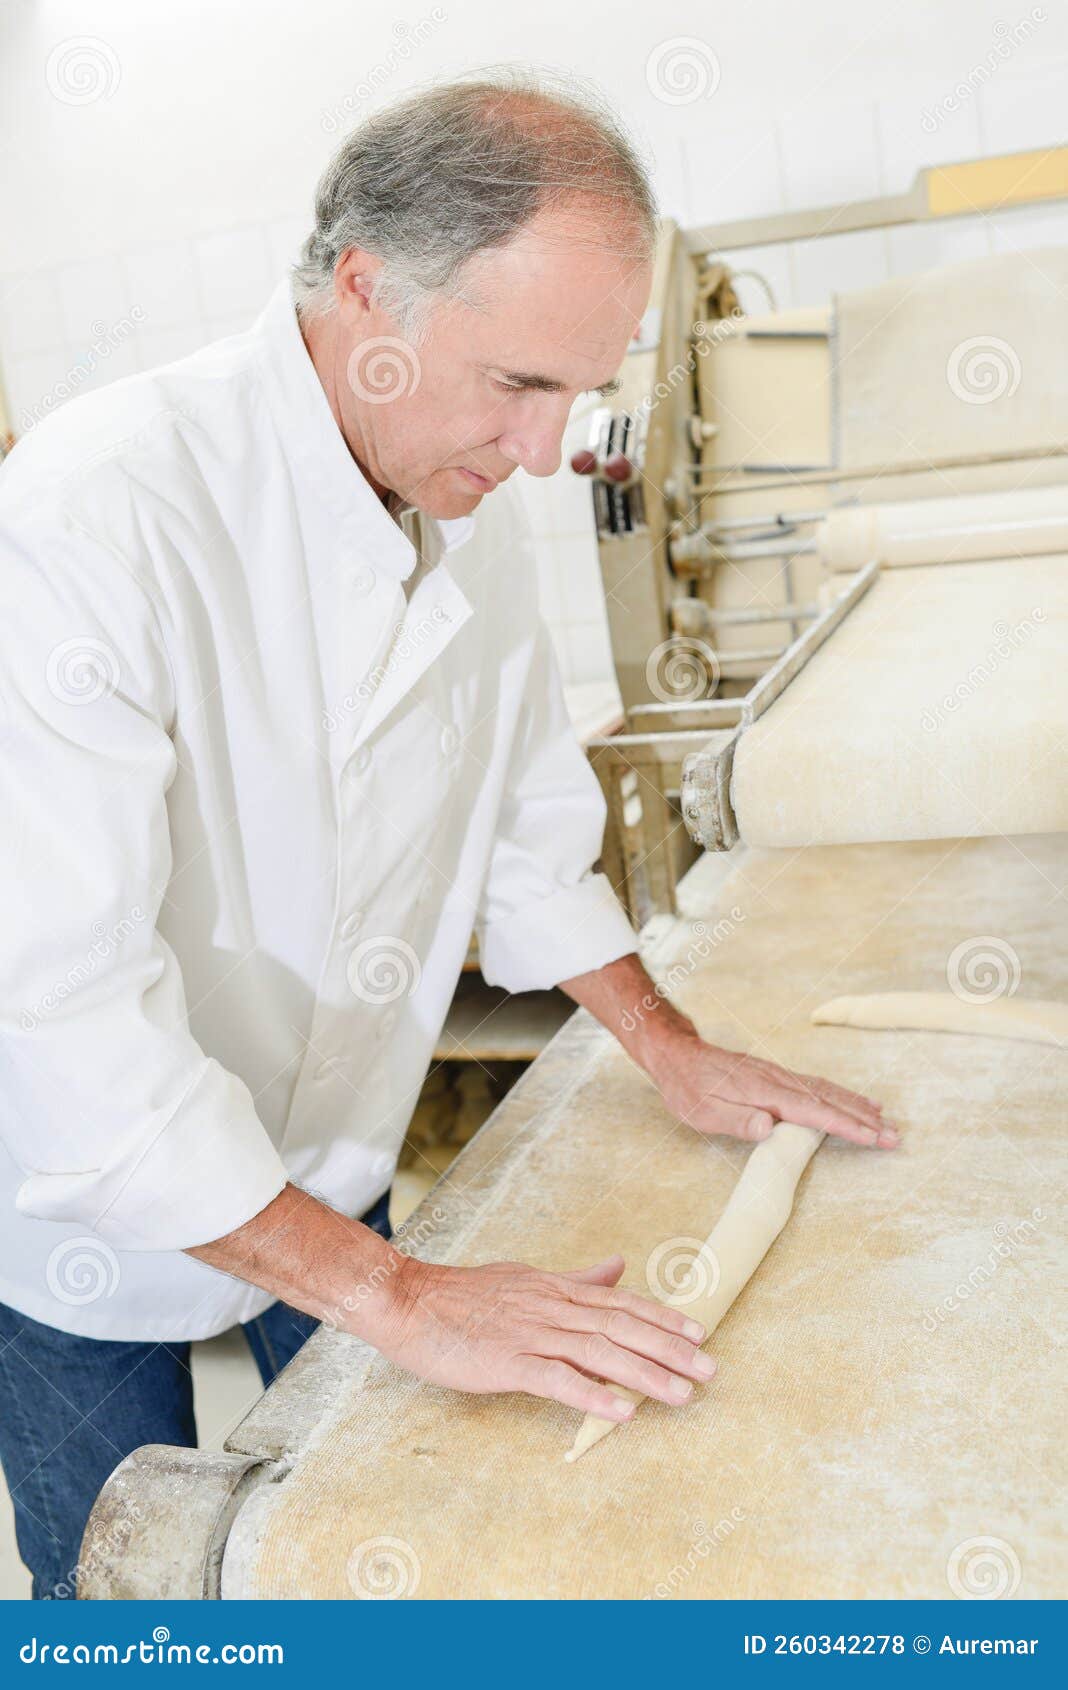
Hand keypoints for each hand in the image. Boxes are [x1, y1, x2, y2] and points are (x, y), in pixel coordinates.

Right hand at [374, 1252, 716, 1419]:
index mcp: (556, 1290)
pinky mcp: (506, 1362)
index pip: (621, 1303)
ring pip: (599, 1353)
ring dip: (645, 1375)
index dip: (662, 1318)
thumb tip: (617, 1266)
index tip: (699, 1334)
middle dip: (670, 1350)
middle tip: (710, 1370)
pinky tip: (622, 1412)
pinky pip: (557, 1379)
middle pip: (621, 1327)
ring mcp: (530, 1334)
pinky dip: (593, 1395)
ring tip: (682, 1395)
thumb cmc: (462, 1295)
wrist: (407, 1301)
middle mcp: (551, 1308)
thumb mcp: (526, 1278)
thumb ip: (575, 1278)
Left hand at [651, 1029, 898, 1148]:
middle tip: (895, 1137)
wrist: (678, 1055)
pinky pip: (817, 1085)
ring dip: (857, 1106)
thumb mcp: (703, 1112)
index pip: (813, 1112)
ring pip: (826, 1090)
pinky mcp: (777, 1076)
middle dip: (863, 1119)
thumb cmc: (688, 1088)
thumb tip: (769, 1127)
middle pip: (829, 1100)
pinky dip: (840, 1094)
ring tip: (885, 1120)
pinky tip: (853, 1100)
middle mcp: (778, 1080)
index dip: (846, 1126)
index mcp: (764, 1092)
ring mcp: (779, 1075)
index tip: (874, 1137)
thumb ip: (738, 1120)